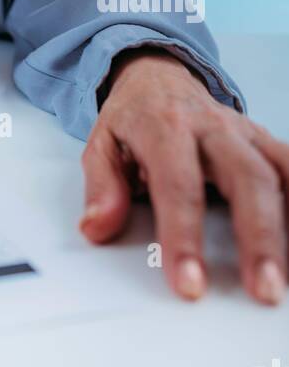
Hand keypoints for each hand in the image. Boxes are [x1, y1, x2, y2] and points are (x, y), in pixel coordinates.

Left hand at [80, 47, 287, 304]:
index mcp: (165, 126)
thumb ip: (101, 185)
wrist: (157, 78)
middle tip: (262, 288)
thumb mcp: (102, 144)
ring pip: (279, 172)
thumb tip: (97, 226)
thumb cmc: (134, 118)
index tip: (189, 282)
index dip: (184, 236)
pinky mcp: (265, 142)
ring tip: (286, 276)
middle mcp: (212, 126)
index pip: (178, 184)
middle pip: (246, 176)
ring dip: (287, 226)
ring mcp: (245, 133)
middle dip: (258, 236)